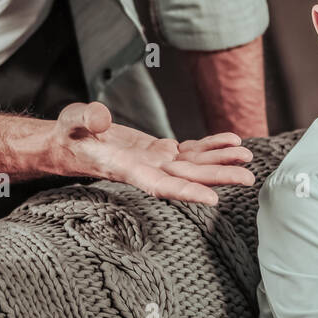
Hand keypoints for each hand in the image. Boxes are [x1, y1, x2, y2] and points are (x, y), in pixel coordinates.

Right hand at [46, 101, 255, 203]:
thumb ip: (85, 119)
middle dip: (218, 177)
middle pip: (188, 177)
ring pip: (195, 164)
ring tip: (248, 157)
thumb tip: (101, 117)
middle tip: (248, 178)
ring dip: (222, 161)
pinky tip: (232, 141)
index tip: (213, 199)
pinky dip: (212, 146)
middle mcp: (147, 169)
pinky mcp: (161, 151)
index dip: (187, 192)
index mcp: (127, 169)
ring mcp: (156, 161)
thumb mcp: (72, 122)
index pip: (160, 186)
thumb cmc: (69, 135)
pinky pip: (191, 151)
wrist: (71, 142)